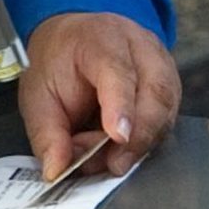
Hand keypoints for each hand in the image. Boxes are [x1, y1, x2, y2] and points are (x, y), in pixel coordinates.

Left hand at [17, 12, 180, 180]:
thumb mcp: (37, 96)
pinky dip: (147, 141)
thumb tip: (58, 169)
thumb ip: (48, 133)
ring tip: (111, 158)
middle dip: (138, 136)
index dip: (121, 105)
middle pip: (156, 93)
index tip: (118, 137)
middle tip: (113, 164)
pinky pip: (167, 120)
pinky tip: (123, 148)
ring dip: (142, 143)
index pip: (118, 71)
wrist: (76, 40)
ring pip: (167, 110)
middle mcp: (140, 47)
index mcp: (101, 39)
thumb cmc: (58, 64)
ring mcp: (161, 64)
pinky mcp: (171, 85)